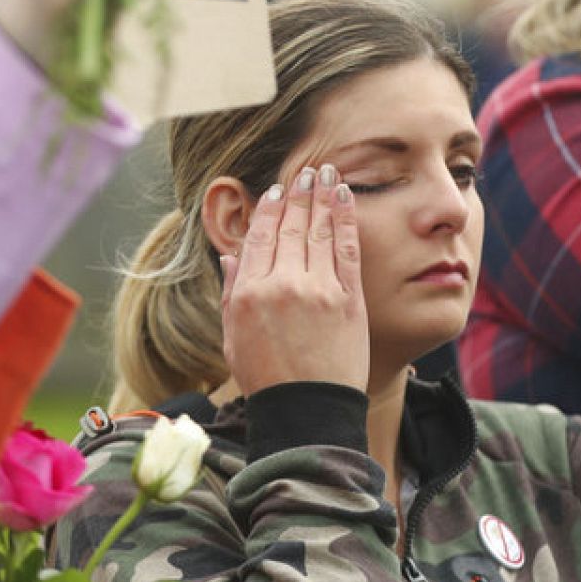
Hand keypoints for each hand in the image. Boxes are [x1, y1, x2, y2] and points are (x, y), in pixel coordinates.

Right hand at [219, 165, 369, 395]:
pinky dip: (346, 218)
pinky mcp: (349, 298)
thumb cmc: (268, 378)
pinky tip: (345, 197)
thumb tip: (231, 255)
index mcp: (250, 294)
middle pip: (291, 227)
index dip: (269, 209)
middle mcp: (283, 285)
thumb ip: (233, 292)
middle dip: (299, 193)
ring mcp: (319, 290)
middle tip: (306, 170)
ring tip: (327, 172)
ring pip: (319, 231)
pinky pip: (347, 248)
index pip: (259, 237)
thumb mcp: (234, 338)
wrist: (309, 411)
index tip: (277, 190)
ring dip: (323, 196)